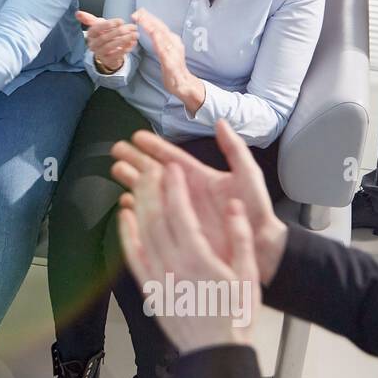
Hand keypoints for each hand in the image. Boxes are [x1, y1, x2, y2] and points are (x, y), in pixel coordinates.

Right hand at [77, 9, 137, 73]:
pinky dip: (127, 48)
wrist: (107, 53)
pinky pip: (117, 54)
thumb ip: (88, 18)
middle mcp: (93, 45)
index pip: (97, 28)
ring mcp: (100, 54)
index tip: (121, 21)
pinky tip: (133, 42)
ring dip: (125, 39)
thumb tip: (77, 13)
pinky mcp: (108, 60)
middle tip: (132, 27)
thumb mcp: (97, 26)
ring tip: (135, 34)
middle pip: (105, 37)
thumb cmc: (103, 36)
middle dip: (119, 31)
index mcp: (90, 35)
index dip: (108, 24)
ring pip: (111, 46)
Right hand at [110, 119, 287, 284]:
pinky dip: (139, 211)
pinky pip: (153, 219)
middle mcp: (188, 194)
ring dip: (133, 181)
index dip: (154, 146)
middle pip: (155, 172)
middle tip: (116, 150)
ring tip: (116, 170)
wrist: (261, 254)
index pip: (172, 158)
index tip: (137, 136)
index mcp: (201, 178)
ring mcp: (181, 213)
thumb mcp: (249, 179)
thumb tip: (221, 123)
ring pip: (150, 193)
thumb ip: (235, 151)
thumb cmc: (258, 218)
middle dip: (136, 160)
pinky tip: (127, 203)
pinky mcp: (178, 232)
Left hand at [119, 160, 258, 351]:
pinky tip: (123, 215)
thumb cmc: (235, 316)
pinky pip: (131, 255)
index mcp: (199, 259)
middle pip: (156, 216)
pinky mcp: (149, 287)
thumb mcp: (248, 276)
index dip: (174, 186)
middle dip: (152, 186)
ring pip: (142, 231)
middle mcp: (173, 264)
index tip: (172, 167)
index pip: (180, 212)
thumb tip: (234, 207)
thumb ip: (241, 238)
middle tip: (150, 164)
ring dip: (138, 203)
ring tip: (136, 180)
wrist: (215, 353)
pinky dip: (125, 232)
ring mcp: (157, 276)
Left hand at [132, 8, 204, 113]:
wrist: (184, 84)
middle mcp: (174, 43)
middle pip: (160, 27)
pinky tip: (153, 34)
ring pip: (161, 35)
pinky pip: (164, 49)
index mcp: (172, 41)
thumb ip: (160, 43)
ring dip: (151, 26)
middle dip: (148, 18)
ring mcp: (173, 51)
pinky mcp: (171, 61)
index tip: (139, 12)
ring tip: (141, 19)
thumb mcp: (165, 53)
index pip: (159, 27)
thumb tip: (154, 34)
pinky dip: (159, 40)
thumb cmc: (173, 69)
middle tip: (137, 12)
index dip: (149, 18)